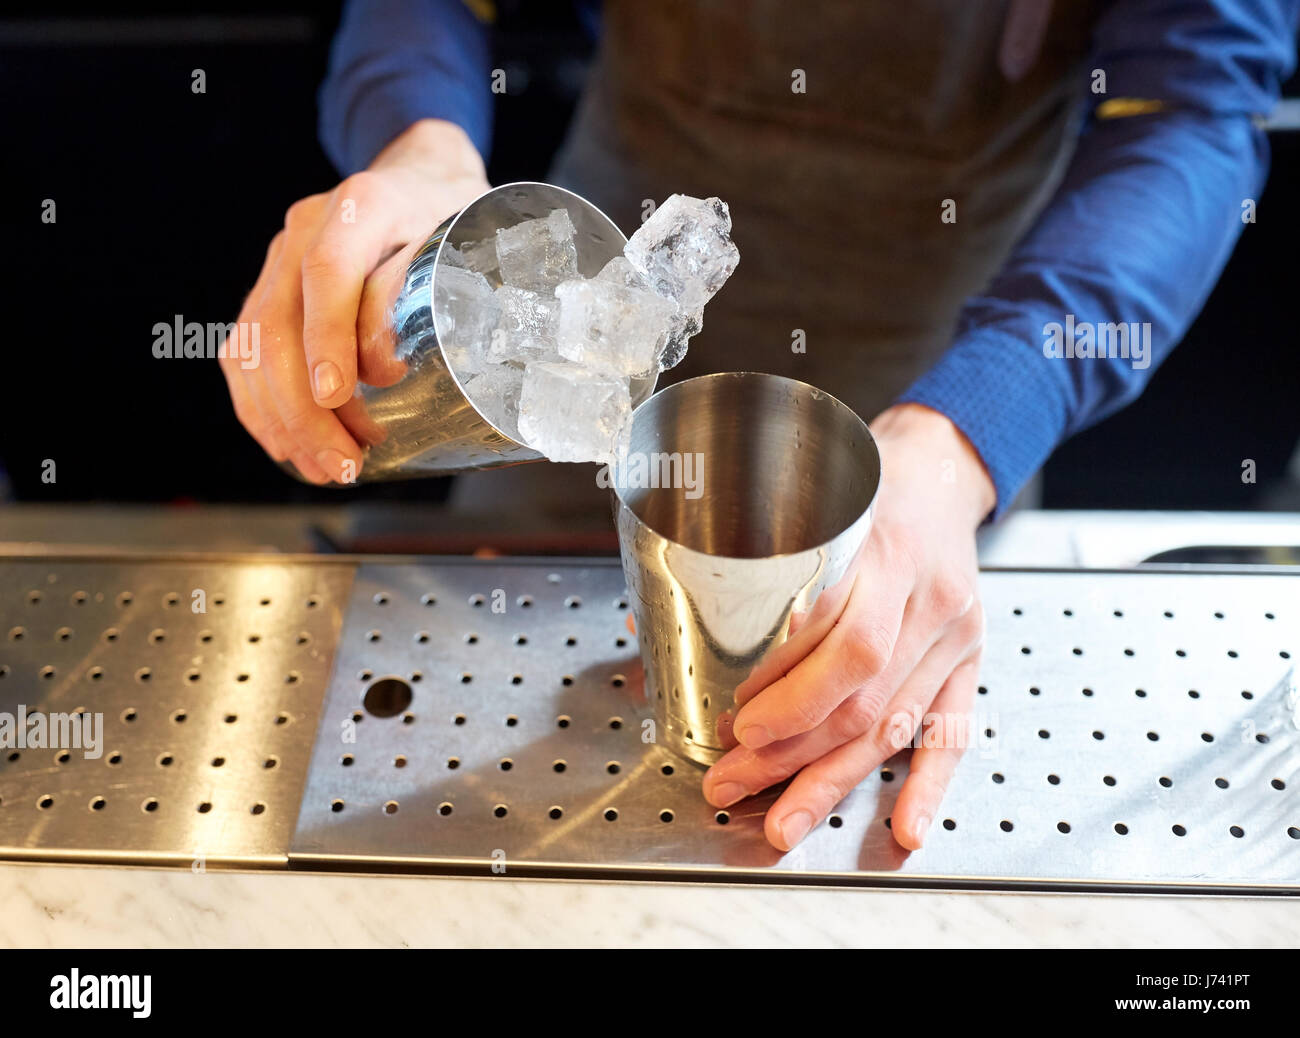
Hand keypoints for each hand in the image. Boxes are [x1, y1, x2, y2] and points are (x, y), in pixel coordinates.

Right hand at [219, 119, 490, 482]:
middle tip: (344, 465)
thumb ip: (420, 295)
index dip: (326, 335)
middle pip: (278, 323)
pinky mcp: (267, 290)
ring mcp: (278, 259)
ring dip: (283, 420)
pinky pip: (245, 355)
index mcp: (362, 204)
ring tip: (327, 469)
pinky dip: (263, 409)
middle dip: (305, 409)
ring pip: (253, 347)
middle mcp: (305, 228)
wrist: (421, 180)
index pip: (327, 269)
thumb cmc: (453, 219)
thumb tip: (382, 368)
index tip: (337, 396)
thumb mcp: (462, 245)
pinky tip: (292, 447)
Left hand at [702, 403, 995, 851]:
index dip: (791, 699)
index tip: (738, 724)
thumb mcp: (807, 501)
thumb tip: (648, 620)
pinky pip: (949, 731)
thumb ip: (741, 563)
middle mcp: (926, 599)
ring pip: (893, 725)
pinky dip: (925, 784)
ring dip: (831, 779)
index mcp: (886, 553)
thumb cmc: (862, 480)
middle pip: (862, 700)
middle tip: (731, 781)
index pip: (847, 647)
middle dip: (790, 754)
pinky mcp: (966, 660)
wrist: (940, 469)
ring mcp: (953, 635)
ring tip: (782, 820)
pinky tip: (903, 826)